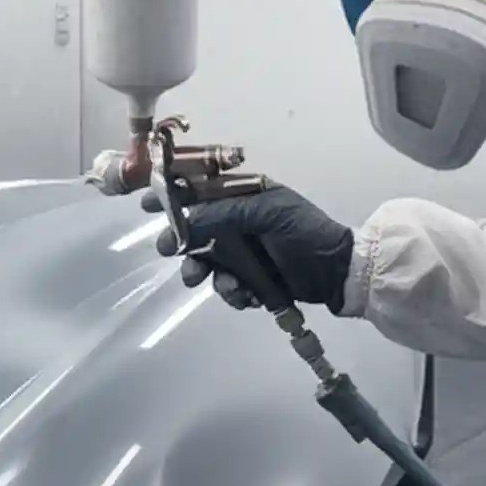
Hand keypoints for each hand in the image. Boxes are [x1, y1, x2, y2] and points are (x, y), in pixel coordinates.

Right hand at [142, 184, 353, 313]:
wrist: (337, 273)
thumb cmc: (305, 233)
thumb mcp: (265, 215)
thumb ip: (223, 216)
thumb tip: (185, 225)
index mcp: (245, 196)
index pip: (201, 190)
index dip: (173, 195)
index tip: (148, 204)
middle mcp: (241, 221)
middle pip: (197, 229)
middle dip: (182, 242)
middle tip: (169, 251)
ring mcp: (245, 252)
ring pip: (208, 261)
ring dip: (204, 272)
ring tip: (210, 281)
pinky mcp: (253, 279)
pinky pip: (228, 285)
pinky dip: (232, 292)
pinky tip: (247, 296)